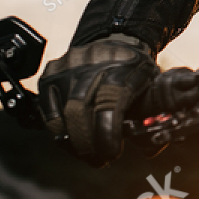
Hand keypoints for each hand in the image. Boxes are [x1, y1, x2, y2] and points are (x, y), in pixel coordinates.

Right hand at [38, 34, 157, 164]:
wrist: (114, 39)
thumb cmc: (134, 70)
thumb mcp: (151, 84)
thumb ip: (150, 114)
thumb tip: (150, 151)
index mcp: (121, 68)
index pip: (108, 105)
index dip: (107, 135)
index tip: (112, 153)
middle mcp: (90, 65)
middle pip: (79, 112)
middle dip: (87, 144)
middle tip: (99, 159)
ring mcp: (66, 68)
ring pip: (61, 115)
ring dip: (73, 143)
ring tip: (86, 153)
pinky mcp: (49, 74)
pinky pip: (48, 111)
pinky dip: (58, 132)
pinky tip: (71, 141)